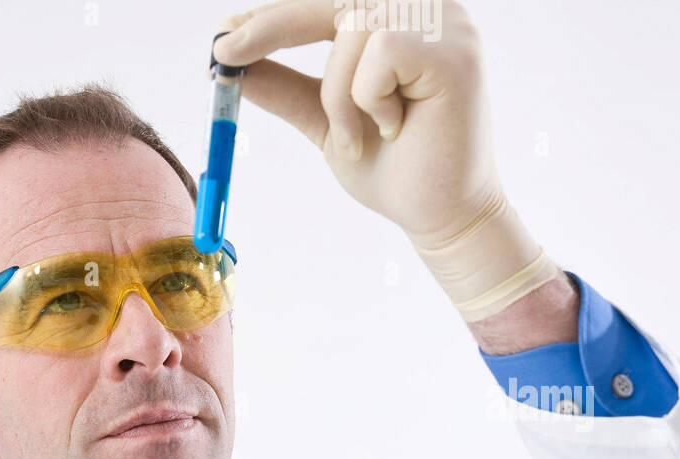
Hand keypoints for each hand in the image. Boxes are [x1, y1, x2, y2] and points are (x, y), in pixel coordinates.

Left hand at [213, 0, 557, 321]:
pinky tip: (395, 130)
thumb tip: (228, 60)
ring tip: (358, 138)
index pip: (325, 1)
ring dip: (336, 96)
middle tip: (224, 55)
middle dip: (273, 25)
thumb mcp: (324, 117)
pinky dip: (368, 101)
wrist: (437, 215)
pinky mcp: (456, 50)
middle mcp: (425, 5)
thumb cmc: (390, 166)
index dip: (273, 14)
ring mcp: (446, 22)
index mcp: (398, 14)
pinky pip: (378, 55)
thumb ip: (285, 85)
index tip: (223, 36)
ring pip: (350, 30)